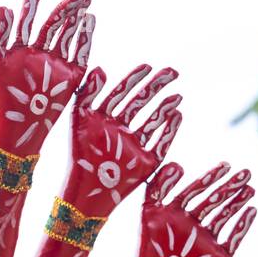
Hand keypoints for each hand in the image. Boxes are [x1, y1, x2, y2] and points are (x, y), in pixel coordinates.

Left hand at [0, 0, 92, 155]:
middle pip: (54, 24)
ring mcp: (56, 63)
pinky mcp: (71, 76)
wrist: (19, 128)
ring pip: (68, 34)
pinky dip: (85, 37)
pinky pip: (81, 52)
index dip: (32, 2)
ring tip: (84, 1)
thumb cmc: (4, 97)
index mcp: (19, 49)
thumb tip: (3, 6)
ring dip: (76, 18)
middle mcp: (39, 53)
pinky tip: (89, 21)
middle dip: (65, 7)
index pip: (27, 20)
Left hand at [65, 64, 181, 217]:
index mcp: (104, 119)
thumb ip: (88, 94)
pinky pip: (162, 142)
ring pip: (154, 120)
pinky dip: (170, 129)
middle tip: (172, 72)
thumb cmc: (80, 155)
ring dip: (166, 106)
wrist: (86, 190)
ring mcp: (134, 145)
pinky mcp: (146, 161)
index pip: (122, 93)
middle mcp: (121, 129)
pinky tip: (177, 114)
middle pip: (142, 102)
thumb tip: (101, 68)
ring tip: (177, 95)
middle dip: (157, 86)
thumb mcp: (80, 120)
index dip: (134, 79)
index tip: (148, 66)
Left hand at [128, 161, 257, 256]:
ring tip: (250, 188)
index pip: (197, 190)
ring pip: (226, 216)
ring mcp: (206, 239)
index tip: (226, 164)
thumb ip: (159, 188)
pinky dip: (242, 225)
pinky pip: (233, 238)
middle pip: (215, 201)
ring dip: (238, 202)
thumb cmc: (145, 249)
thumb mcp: (148, 213)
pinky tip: (251, 210)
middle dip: (230, 187)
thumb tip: (177, 164)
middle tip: (246, 172)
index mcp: (176, 213)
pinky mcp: (217, 256)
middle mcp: (193, 224)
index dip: (211, 177)